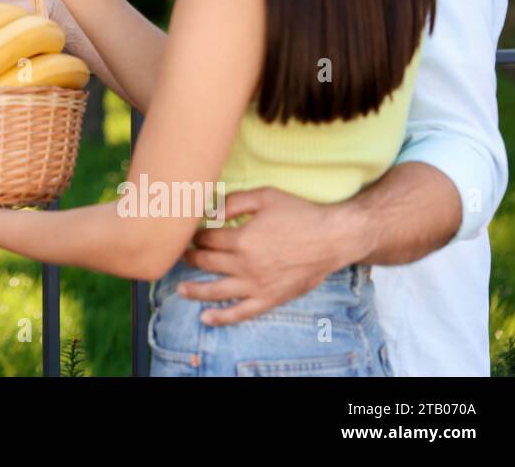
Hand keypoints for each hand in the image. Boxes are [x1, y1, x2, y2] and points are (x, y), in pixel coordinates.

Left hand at [177, 187, 350, 324]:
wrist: (334, 238)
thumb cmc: (300, 214)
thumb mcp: (265, 196)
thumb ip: (234, 201)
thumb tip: (210, 210)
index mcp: (243, 239)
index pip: (207, 239)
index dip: (195, 236)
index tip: (190, 234)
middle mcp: (246, 265)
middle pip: (206, 263)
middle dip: (190, 258)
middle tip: (181, 256)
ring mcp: (258, 285)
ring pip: (216, 291)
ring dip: (195, 289)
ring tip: (180, 288)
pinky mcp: (271, 298)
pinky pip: (242, 312)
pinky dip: (222, 317)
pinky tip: (205, 318)